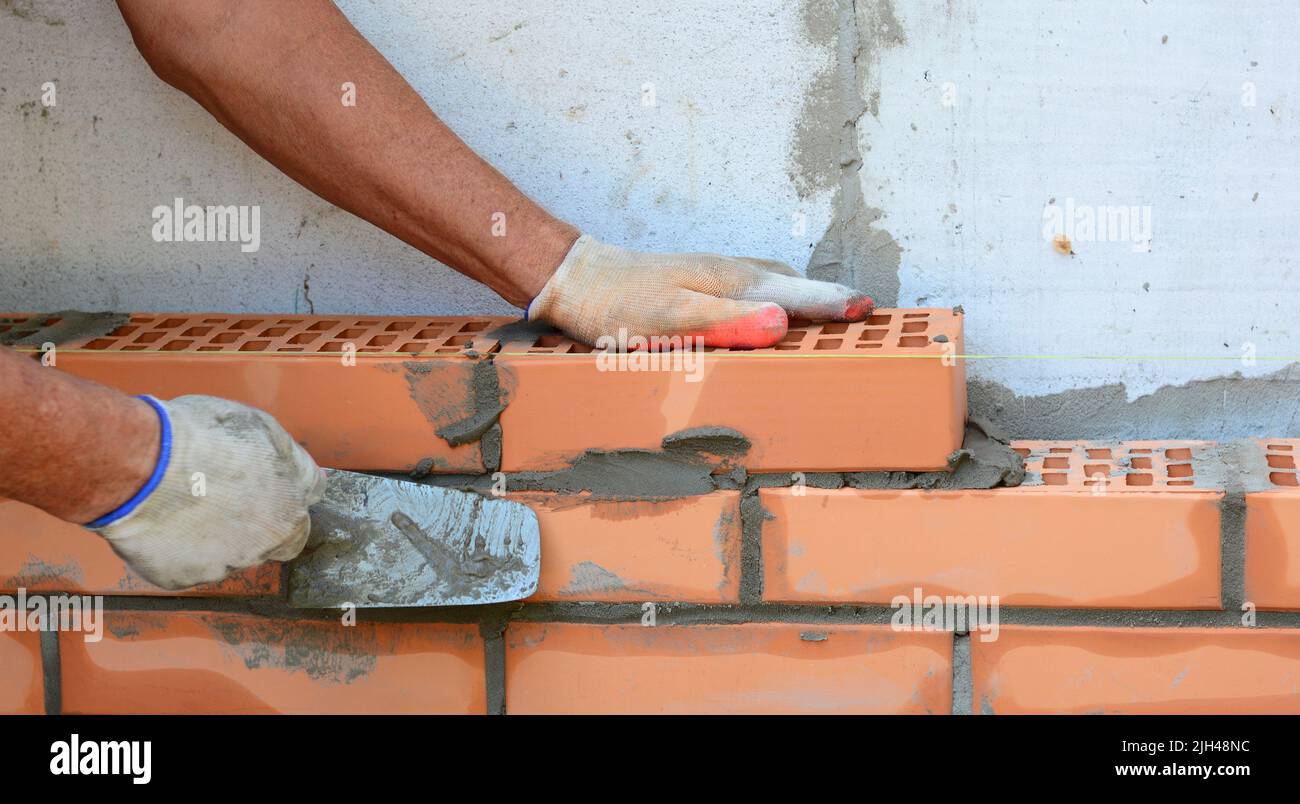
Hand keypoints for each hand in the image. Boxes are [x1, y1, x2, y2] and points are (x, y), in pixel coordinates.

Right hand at [91, 395, 326, 589]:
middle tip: (224, 498)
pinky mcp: (184, 577)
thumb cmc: (199, 437)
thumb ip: (291, 460)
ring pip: (229, 554)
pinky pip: (186, 564)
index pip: (303, 512)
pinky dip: (177, 549)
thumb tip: (312, 477)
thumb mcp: (263, 429)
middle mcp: (265, 542)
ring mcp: (224, 563)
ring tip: (184, 503)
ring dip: (217, 536)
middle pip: (272, 540)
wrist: (140, 466)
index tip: (265, 486)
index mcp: (290, 507)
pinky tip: (162, 522)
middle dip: (257, 524)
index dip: (283, 496)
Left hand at [526, 235, 874, 347]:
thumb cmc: (622, 307)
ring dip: (806, 294)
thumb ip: (728, 321)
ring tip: (834, 310)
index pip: (795, 293)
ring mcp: (718, 274)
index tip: (867, 308)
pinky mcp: (704, 282)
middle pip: (793, 283)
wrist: (582, 280)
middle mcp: (731, 272)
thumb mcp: (672, 321)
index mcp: (732, 282)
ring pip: (775, 282)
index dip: (830, 303)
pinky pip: (757, 286)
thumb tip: (781, 320)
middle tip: (866, 313)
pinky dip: (780, 295)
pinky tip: (776, 306)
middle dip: (829, 297)